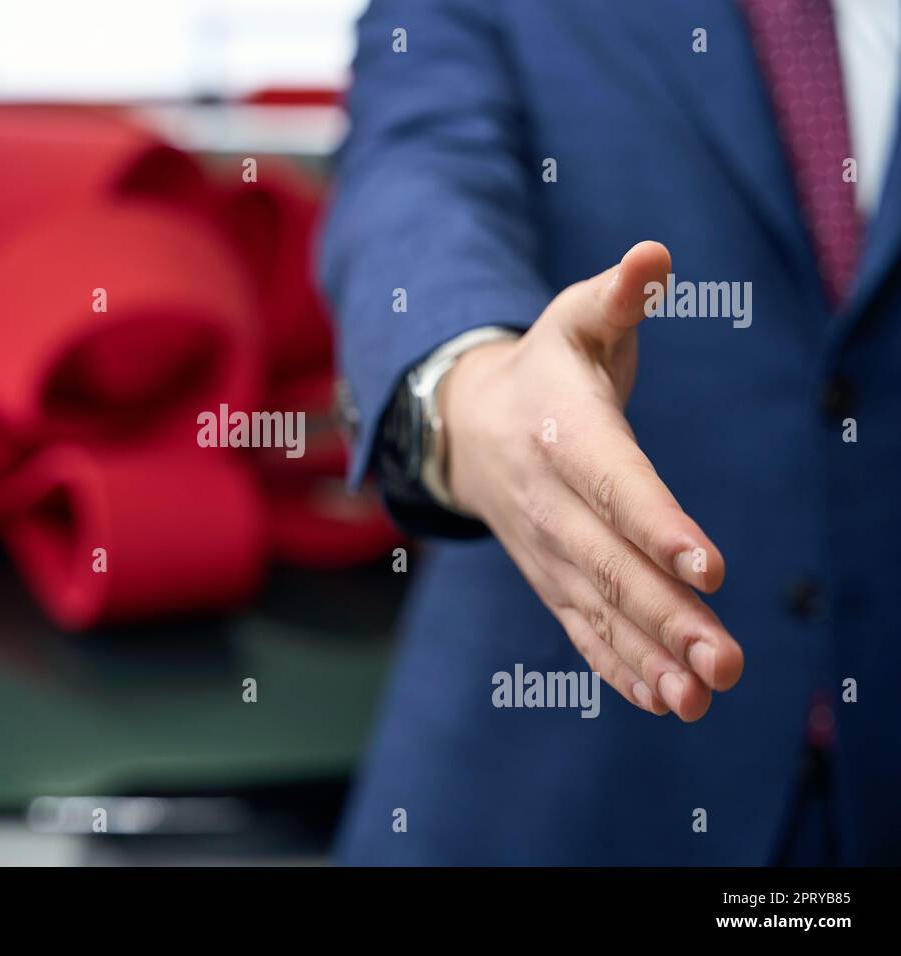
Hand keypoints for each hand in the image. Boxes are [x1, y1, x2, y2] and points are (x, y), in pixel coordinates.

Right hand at [440, 241, 741, 720]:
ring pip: (597, 606)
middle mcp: (548, 499)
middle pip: (608, 562)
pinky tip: (663, 701)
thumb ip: (615, 294)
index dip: (657, 523)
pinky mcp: (548, 576)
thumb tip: (652, 255)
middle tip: (723, 660)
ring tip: (700, 697)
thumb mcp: (574, 320)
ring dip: (647, 656)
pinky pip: (579, 627)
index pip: (613, 482)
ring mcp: (544, 546)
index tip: (707, 566)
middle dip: (665, 614)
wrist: (466, 425)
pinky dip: (617, 665)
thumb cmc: (543, 366)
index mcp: (561, 431)